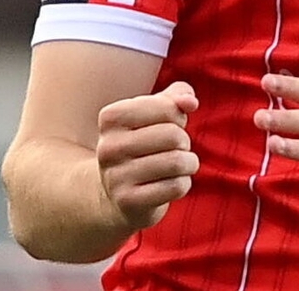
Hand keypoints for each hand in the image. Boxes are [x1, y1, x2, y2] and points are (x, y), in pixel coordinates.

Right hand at [95, 81, 200, 230]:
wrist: (114, 193)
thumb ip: (176, 96)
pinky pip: (175, 187)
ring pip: (177, 162)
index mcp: (111, 117)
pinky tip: (171, 183)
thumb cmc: (142, 144)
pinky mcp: (128, 202)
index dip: (177, 116)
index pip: (166, 107)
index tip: (168, 125)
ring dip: (188, 163)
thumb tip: (190, 102)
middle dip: (184, 141)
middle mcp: (109, 147)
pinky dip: (183, 184)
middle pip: (173, 135)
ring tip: (179, 165)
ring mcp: (116, 177)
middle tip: (175, 149)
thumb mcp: (154, 114)